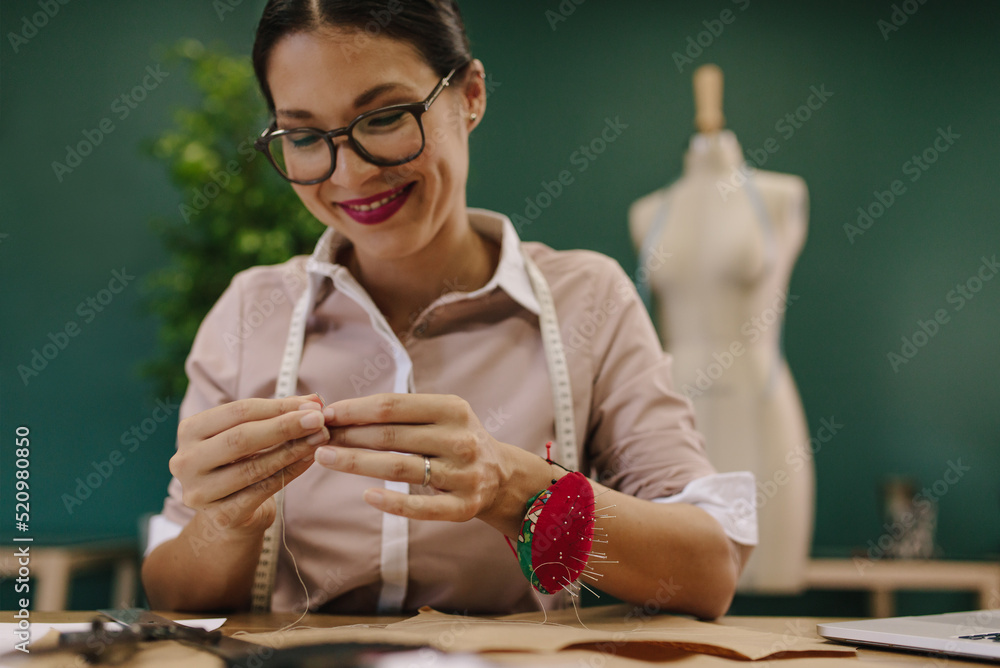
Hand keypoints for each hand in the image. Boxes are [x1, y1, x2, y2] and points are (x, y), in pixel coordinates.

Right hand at [169, 394, 328, 535]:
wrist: (229, 516)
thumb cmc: (240, 464)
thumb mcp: (249, 435)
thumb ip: (276, 415)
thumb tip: (314, 400)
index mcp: (189, 431)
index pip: (237, 412)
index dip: (277, 407)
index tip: (311, 404)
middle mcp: (186, 461)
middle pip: (242, 438)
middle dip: (285, 426)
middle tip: (319, 419)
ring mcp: (200, 492)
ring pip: (254, 467)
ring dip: (293, 450)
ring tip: (320, 438)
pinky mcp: (221, 515)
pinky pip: (263, 490)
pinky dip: (291, 472)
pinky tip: (310, 459)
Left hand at [315, 393, 545, 533]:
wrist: (502, 476)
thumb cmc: (457, 440)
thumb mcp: (442, 415)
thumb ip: (402, 414)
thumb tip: (342, 412)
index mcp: (453, 408)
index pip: (394, 406)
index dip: (356, 409)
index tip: (327, 414)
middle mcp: (460, 439)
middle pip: (391, 436)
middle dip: (349, 435)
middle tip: (316, 436)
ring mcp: (463, 474)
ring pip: (400, 468)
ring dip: (357, 463)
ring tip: (325, 458)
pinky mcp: (464, 506)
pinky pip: (423, 506)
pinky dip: (394, 503)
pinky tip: (367, 496)